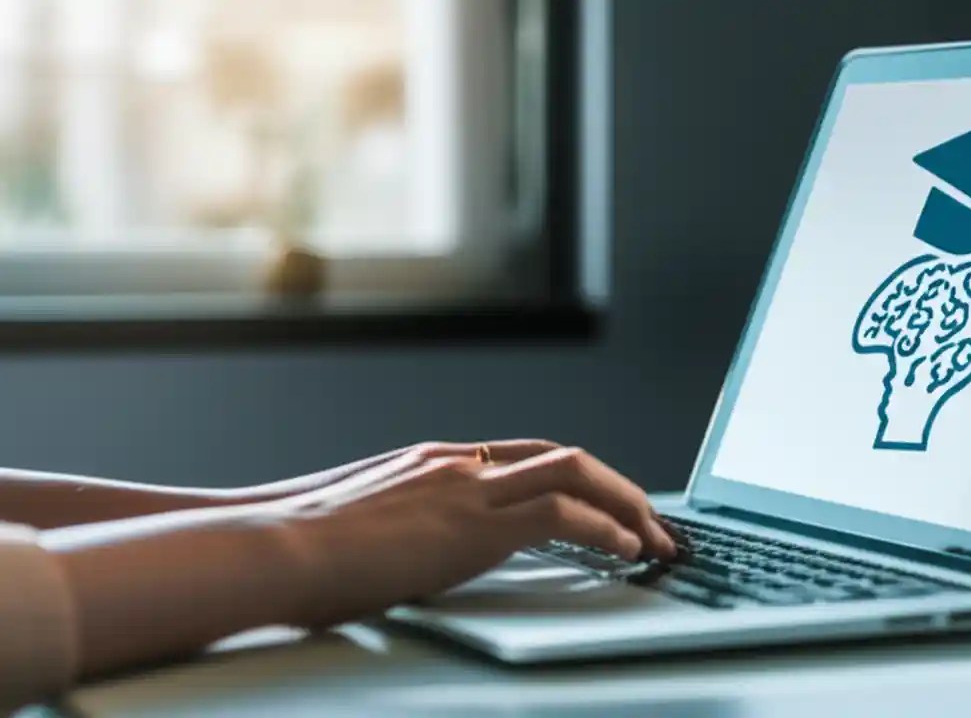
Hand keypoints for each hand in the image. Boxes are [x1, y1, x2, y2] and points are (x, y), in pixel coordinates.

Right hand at [287, 442, 677, 627]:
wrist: (271, 546)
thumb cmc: (296, 546)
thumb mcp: (360, 526)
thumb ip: (400, 528)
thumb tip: (409, 556)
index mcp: (437, 464)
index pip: (525, 457)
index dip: (574, 479)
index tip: (604, 504)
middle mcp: (460, 465)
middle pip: (562, 455)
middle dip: (616, 487)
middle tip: (652, 520)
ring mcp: (468, 489)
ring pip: (575, 473)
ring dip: (627, 504)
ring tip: (659, 537)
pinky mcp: (472, 524)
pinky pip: (561, 514)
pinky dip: (605, 529)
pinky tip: (629, 550)